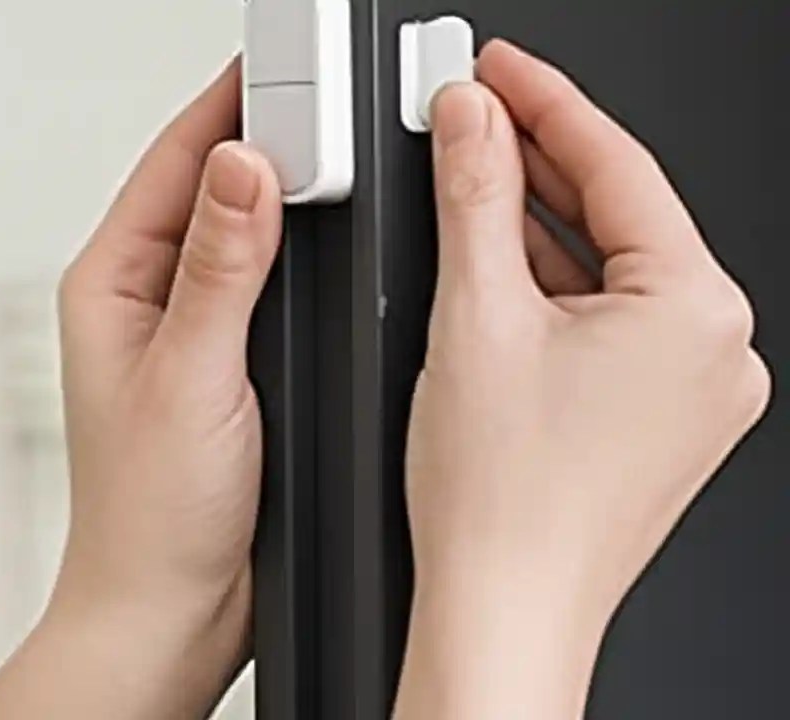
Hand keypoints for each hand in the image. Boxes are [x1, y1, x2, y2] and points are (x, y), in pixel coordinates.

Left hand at [0, 61, 282, 718]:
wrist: (171, 609)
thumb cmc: (149, 515)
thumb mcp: (189, 379)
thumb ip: (220, 271)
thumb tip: (244, 170)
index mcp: (111, 286)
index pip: (174, 163)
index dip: (229, 106)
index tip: (281, 64)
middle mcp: (146, 299)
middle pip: (210, 186)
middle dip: (266, 138)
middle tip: (326, 96)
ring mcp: (189, 330)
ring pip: (242, 232)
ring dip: (285, 193)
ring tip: (336, 149)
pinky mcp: (227, 364)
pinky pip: (266, 282)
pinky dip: (300, 253)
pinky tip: (334, 240)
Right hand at [395, 41, 770, 718]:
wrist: (500, 611)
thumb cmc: (501, 501)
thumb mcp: (475, 314)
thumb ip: (474, 194)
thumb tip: (471, 119)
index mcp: (697, 312)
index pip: (619, 167)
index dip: (547, 102)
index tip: (500, 70)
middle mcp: (716, 351)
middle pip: (619, 217)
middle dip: (539, 162)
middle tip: (474, 114)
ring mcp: (693, 390)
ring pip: (611, 271)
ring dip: (539, 226)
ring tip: (472, 181)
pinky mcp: (660, 419)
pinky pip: (611, 322)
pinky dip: (555, 290)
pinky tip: (497, 266)